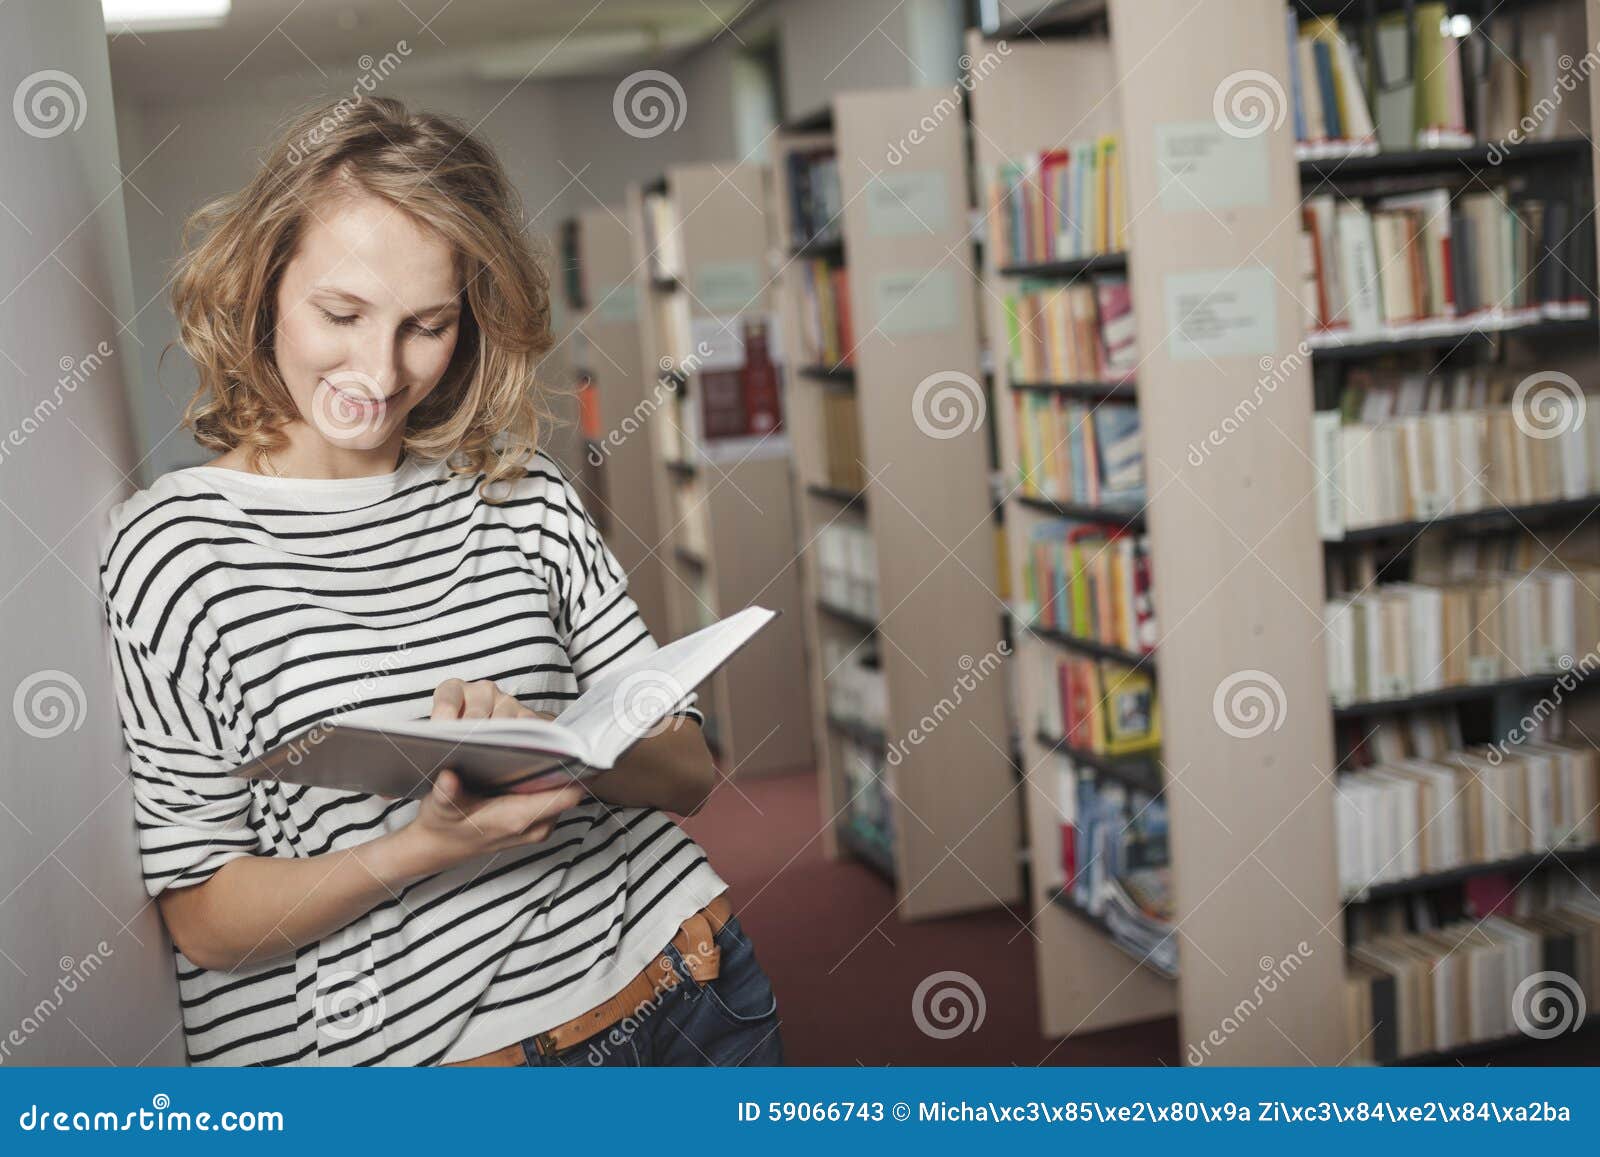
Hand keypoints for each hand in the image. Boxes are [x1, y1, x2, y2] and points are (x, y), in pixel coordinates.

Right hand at [390, 680, 583, 876]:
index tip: (573, 744)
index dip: (576, 769)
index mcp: (519, 819)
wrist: (438, 847)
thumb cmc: (442, 824)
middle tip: (554, 736)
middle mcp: (536, 826)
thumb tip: (449, 779)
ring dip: (557, 773)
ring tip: (544, 745)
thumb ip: (447, 794)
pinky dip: (548, 782)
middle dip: (565, 764)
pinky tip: (534, 764)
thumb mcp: (438, 807)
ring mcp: (538, 827)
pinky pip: (554, 799)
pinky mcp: (535, 824)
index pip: (568, 795)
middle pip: (570, 790)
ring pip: (563, 794)